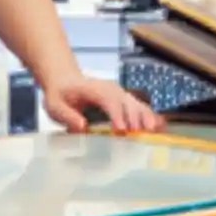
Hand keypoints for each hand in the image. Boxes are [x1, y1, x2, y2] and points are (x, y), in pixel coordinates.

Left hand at [42, 75, 163, 134]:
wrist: (65, 81)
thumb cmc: (61, 95)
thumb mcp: (55, 106)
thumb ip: (67, 115)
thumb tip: (82, 126)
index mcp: (93, 89)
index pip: (108, 100)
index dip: (117, 114)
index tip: (122, 130)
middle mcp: (110, 90)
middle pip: (127, 102)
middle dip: (136, 118)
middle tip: (143, 134)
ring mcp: (119, 94)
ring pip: (136, 104)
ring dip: (146, 117)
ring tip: (155, 132)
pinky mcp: (124, 101)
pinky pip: (140, 108)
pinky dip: (150, 117)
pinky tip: (160, 127)